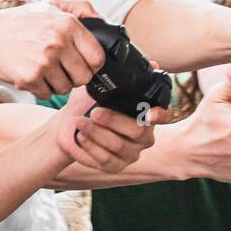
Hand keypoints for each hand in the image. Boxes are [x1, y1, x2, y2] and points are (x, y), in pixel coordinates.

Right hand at [0, 0, 105, 98]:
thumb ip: (82, 9)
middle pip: (84, 77)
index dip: (92, 64)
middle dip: (75, 77)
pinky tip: (31, 74)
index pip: (97, 57)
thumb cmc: (22, 22)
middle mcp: (58, 42)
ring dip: (56, 84)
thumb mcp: (52, 6)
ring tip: (44, 70)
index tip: (82, 64)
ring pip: (65, 88)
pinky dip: (40, 89)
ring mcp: (44, 61)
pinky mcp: (29, 78)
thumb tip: (104, 22)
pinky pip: (46, 95)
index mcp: (68, 24)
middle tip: (62, 69)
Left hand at [53, 86, 168, 171]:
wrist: (66, 125)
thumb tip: (152, 64)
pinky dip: (91, 147)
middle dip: (114, 121)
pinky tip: (80, 136)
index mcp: (145, 115)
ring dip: (97, 133)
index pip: (163, 115)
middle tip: (94, 112)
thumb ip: (124, 78)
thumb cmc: (87, 104)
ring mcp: (131, 153)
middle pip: (137, 131)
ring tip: (80, 123)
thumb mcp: (102, 87)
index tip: (150, 114)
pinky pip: (106, 159)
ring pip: (118, 146)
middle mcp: (143, 136)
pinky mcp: (115, 166)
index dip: (160, 115)